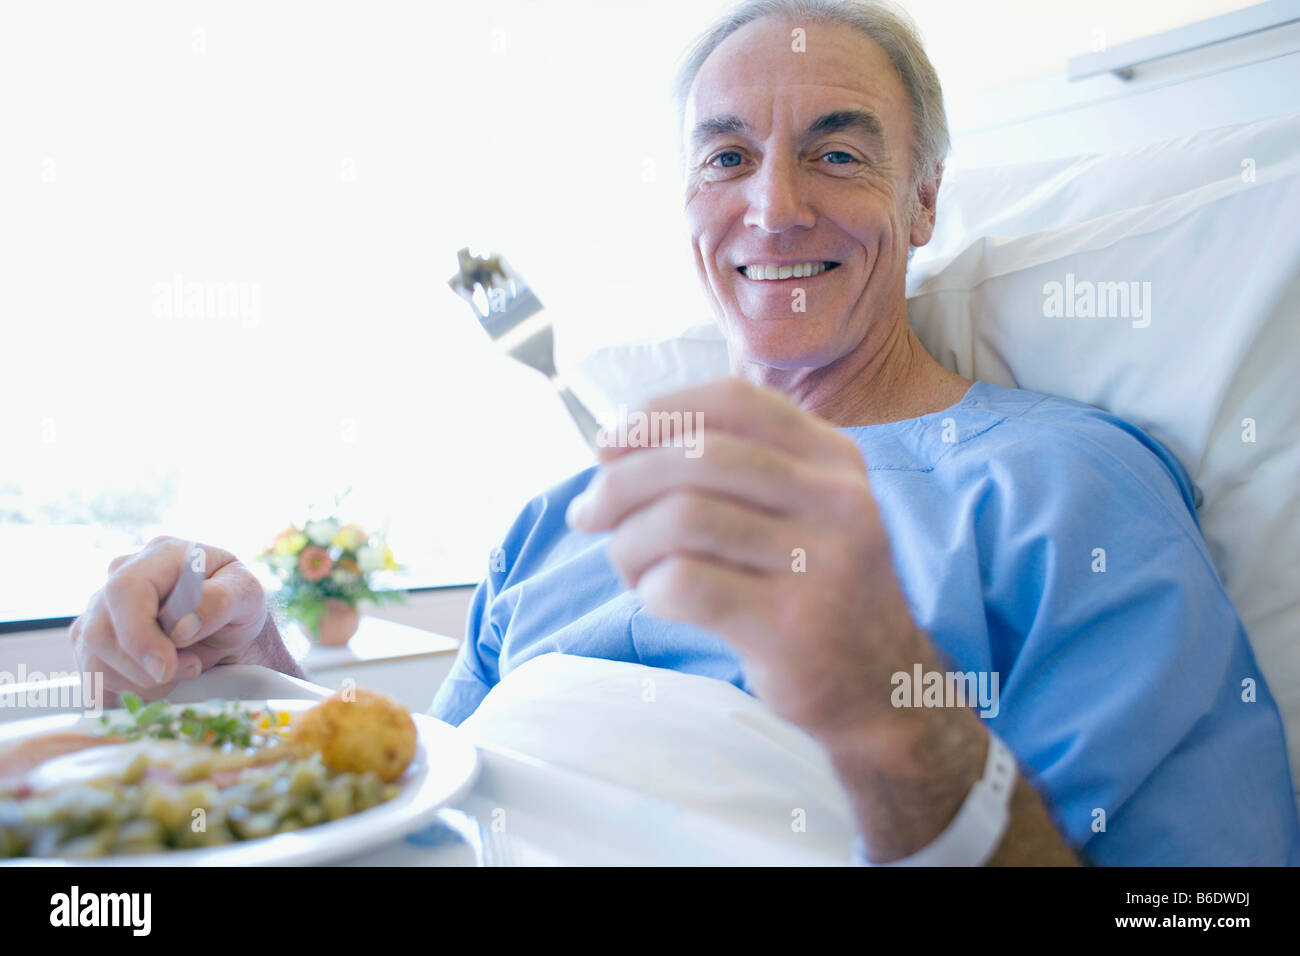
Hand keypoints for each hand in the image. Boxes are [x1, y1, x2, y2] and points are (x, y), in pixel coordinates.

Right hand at [71, 536, 269, 702]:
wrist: (229, 630)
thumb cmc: (238, 606)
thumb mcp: (248, 595)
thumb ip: (221, 601)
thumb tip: (181, 627)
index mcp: (161, 555)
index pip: (124, 591)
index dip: (138, 636)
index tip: (166, 667)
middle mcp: (121, 576)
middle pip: (100, 633)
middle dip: (144, 668)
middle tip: (192, 667)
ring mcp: (101, 608)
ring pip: (93, 661)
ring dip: (140, 682)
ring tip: (182, 670)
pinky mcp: (93, 640)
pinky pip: (92, 678)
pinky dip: (128, 690)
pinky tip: (160, 680)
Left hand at [568, 377, 931, 746]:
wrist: (880, 687)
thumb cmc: (808, 589)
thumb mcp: (796, 510)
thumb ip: (725, 470)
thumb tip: (609, 447)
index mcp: (833, 458)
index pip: (733, 401)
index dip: (657, 413)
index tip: (607, 444)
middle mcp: (837, 499)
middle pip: (697, 456)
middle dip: (620, 482)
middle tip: (589, 515)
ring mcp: (821, 562)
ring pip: (682, 518)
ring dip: (629, 542)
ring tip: (629, 568)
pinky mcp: (792, 626)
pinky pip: (685, 583)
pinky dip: (650, 589)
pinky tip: (658, 601)